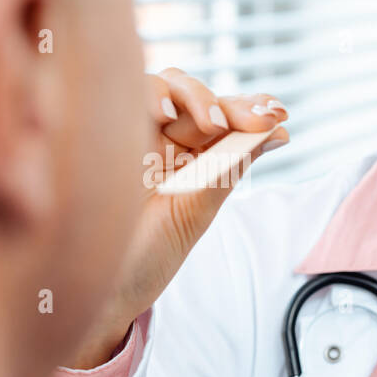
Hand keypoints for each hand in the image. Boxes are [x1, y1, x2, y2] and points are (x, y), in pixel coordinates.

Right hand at [66, 68, 289, 367]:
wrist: (97, 290)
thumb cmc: (148, 257)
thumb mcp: (196, 214)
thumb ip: (230, 167)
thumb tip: (280, 132)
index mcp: (190, 159)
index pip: (221, 118)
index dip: (249, 109)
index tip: (278, 115)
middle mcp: (160, 142)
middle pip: (194, 97)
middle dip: (227, 103)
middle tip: (255, 119)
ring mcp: (128, 135)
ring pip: (160, 86)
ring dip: (191, 95)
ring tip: (212, 123)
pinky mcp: (96, 132)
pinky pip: (121, 94)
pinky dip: (147, 93)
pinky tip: (164, 114)